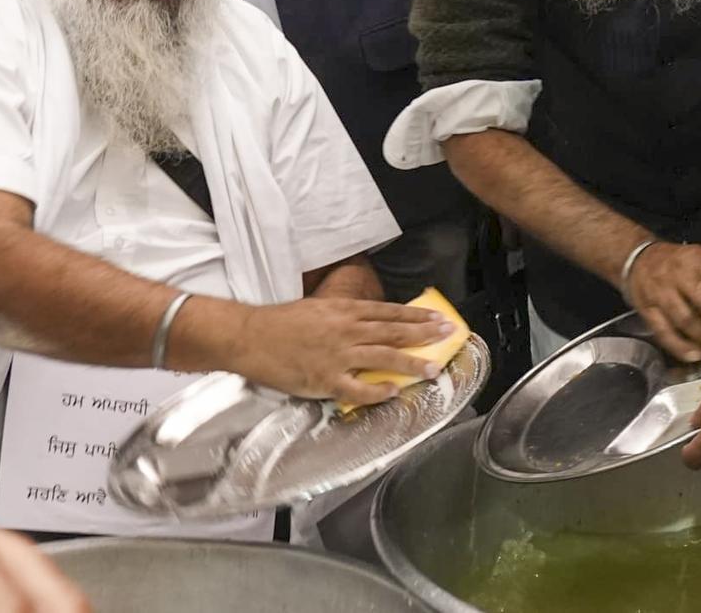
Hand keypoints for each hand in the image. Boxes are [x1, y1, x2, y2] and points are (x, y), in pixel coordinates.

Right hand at [233, 299, 455, 406]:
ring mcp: (337, 356)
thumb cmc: (281, 322)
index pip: (388, 313)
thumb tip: (370, 324)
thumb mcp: (317, 309)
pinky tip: (395, 392)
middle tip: (449, 335)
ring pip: (383, 359)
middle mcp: (346, 330)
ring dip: (411, 363)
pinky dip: (378, 391)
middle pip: (392, 333)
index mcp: (343, 310)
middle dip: (423, 335)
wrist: (251, 337)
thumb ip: (344, 317)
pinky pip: (358, 389)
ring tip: (434, 368)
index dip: (416, 317)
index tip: (438, 318)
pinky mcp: (325, 380)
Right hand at [626, 242, 700, 361]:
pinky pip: (664, 332)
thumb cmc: (676, 263)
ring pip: (686, 319)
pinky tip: (695, 355)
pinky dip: (681, 347)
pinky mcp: (645, 308)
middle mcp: (678, 274)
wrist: (636, 258)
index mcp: (697, 260)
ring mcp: (660, 292)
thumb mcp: (699, 261)